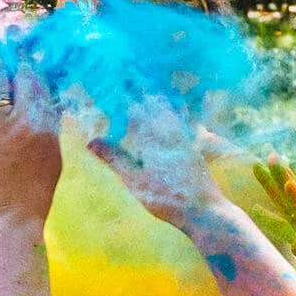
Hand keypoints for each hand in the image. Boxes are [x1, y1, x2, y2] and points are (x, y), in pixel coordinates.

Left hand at [0, 61, 61, 225]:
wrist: (10, 214)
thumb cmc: (37, 190)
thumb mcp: (53, 156)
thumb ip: (50, 129)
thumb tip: (49, 105)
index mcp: (45, 126)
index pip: (42, 88)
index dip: (36, 67)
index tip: (33, 52)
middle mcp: (22, 121)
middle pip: (21, 80)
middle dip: (17, 55)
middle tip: (12, 36)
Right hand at [87, 97, 231, 231]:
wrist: (205, 210)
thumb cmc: (166, 198)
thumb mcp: (134, 180)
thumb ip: (114, 158)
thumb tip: (90, 141)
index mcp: (153, 136)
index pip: (133, 108)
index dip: (119, 97)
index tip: (106, 89)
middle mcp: (170, 130)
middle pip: (151, 103)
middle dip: (135, 93)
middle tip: (122, 85)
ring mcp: (184, 136)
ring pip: (166, 109)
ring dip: (152, 100)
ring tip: (139, 93)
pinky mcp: (192, 145)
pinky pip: (179, 118)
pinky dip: (168, 111)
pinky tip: (166, 113)